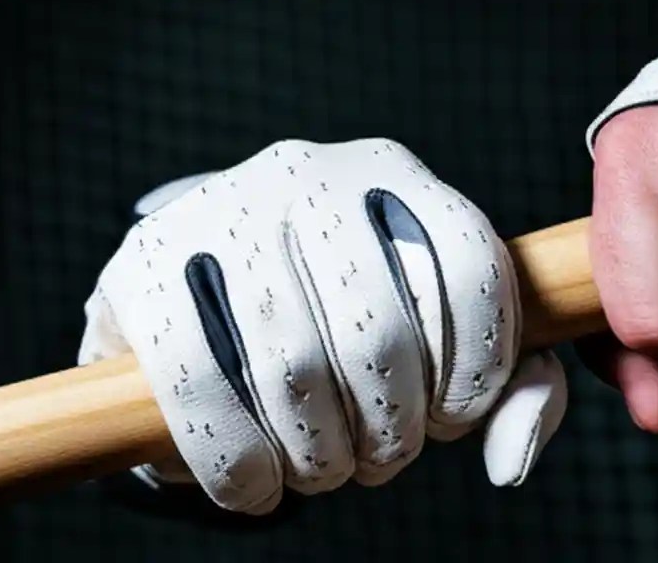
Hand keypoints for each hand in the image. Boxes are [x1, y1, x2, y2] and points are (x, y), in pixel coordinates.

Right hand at [79, 139, 566, 513]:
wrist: (200, 298)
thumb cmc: (341, 324)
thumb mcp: (442, 340)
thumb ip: (512, 388)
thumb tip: (509, 459)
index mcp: (392, 174)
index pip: (470, 269)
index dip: (477, 370)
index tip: (452, 417)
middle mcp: (308, 174)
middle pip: (380, 331)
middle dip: (391, 431)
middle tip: (378, 459)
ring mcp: (222, 210)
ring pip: (294, 365)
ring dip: (319, 453)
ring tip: (322, 468)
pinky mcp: (145, 264)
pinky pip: (200, 385)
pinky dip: (240, 461)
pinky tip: (256, 483)